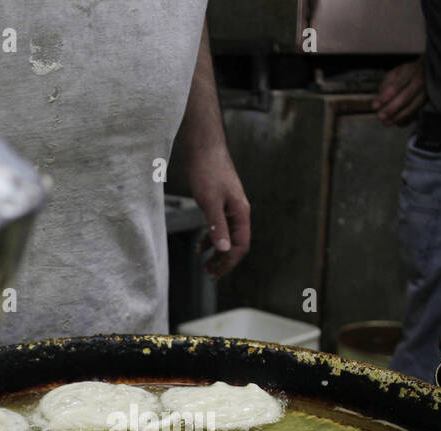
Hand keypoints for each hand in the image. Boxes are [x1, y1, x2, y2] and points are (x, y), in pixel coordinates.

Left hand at [187, 149, 250, 279]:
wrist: (204, 147)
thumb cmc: (208, 170)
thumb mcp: (210, 201)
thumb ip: (217, 226)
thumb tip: (224, 249)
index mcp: (241, 212)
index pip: (241, 245)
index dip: (229, 261)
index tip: (216, 272)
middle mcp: (239, 212)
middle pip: (236, 244)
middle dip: (223, 261)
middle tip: (210, 274)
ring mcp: (230, 207)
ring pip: (227, 237)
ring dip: (217, 252)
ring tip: (205, 265)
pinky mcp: (220, 203)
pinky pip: (219, 227)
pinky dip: (210, 239)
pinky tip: (199, 247)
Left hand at [372, 58, 424, 126]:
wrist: (425, 73)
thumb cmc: (405, 75)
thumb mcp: (394, 73)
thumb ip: (386, 85)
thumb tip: (379, 101)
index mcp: (409, 72)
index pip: (396, 85)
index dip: (385, 96)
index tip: (374, 106)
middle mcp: (418, 82)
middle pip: (405, 97)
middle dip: (391, 108)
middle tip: (380, 117)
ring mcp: (424, 93)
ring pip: (412, 107)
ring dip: (398, 117)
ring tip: (386, 123)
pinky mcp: (426, 102)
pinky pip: (416, 113)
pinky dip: (406, 120)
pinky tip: (397, 124)